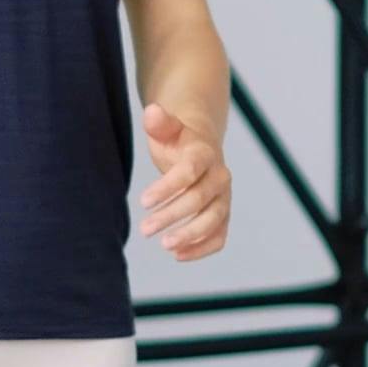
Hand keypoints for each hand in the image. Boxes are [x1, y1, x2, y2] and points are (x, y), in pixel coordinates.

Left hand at [137, 103, 231, 261]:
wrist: (201, 147)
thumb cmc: (177, 140)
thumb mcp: (167, 129)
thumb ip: (159, 122)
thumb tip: (152, 111)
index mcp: (205, 154)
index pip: (189, 172)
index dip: (167, 187)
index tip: (143, 201)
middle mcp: (220, 177)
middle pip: (199, 200)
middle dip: (172, 216)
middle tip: (145, 229)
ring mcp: (223, 198)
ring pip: (213, 221)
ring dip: (190, 236)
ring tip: (164, 245)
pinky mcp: (222, 217)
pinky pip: (219, 236)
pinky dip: (202, 248)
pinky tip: (178, 255)